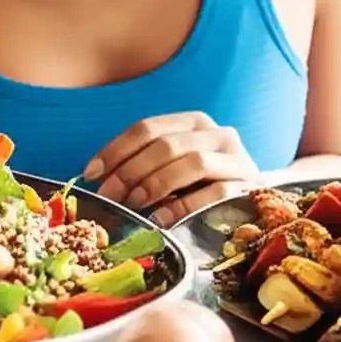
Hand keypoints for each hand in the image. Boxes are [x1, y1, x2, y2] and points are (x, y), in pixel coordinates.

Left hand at [84, 112, 259, 225]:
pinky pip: (214, 193)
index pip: (147, 128)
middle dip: (130, 171)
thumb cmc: (199, 183)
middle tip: (109, 195)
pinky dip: (183, 206)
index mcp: (193, 122)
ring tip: (133, 204)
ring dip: (156, 184)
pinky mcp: (248, 186)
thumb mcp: (169, 167)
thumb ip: (141, 164)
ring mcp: (237, 159)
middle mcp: (218, 133)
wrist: (249, 198)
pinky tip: (160, 219)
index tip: (91, 173)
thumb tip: (98, 178)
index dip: (115, 149)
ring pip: (192, 163)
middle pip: (166, 145)